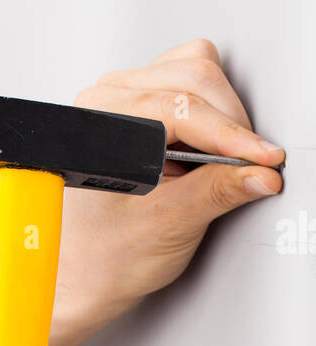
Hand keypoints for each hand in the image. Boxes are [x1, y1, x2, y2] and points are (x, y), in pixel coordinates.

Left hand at [58, 38, 284, 322]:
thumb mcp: (168, 227)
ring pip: (193, 71)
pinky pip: (186, 82)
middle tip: (246, 165)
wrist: (84, 274)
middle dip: (230, 123)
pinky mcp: (136, 106)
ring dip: (221, 114)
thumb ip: (216, 192)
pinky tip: (201, 149)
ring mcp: (119, 99)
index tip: (262, 158)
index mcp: (101, 127)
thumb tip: (258, 171)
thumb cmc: (103, 255)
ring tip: (217, 161)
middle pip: (193, 77)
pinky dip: (210, 110)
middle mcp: (104, 103)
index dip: (232, 135)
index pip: (183, 107)